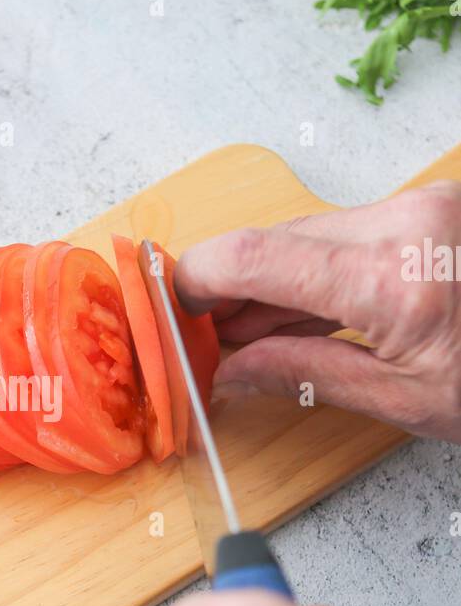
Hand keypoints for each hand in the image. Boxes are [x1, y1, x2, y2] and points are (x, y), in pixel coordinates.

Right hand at [175, 180, 460, 439]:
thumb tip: (233, 372)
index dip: (197, 279)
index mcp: (391, 280)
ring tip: (253, 334)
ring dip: (273, 283)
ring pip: (308, 235)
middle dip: (233, 291)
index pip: (252, 257)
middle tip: (211, 339)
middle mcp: (404, 223)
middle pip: (276, 241)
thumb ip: (308, 375)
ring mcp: (420, 205)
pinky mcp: (429, 206)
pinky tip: (298, 312)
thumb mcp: (407, 399)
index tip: (175, 308)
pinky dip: (316, 271)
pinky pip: (347, 232)